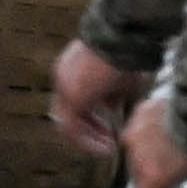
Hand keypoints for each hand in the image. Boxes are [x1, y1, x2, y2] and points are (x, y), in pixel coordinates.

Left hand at [50, 39, 144, 165]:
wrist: (122, 38)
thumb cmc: (125, 54)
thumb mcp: (117, 80)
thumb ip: (110, 98)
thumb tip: (111, 112)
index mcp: (69, 72)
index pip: (73, 104)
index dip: (90, 121)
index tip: (107, 131)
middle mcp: (62, 79)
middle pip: (68, 115)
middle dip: (89, 133)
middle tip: (107, 145)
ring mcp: (64, 88)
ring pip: (68, 124)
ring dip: (88, 140)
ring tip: (107, 149)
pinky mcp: (73, 97)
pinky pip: (73, 127)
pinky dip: (87, 140)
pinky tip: (106, 146)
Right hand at [123, 93, 186, 187]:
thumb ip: (178, 181)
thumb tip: (177, 183)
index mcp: (151, 179)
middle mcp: (135, 159)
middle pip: (136, 175)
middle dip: (148, 175)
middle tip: (165, 169)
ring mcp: (133, 134)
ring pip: (134, 149)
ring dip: (146, 151)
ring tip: (164, 144)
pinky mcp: (137, 113)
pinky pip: (138, 127)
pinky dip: (148, 129)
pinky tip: (162, 124)